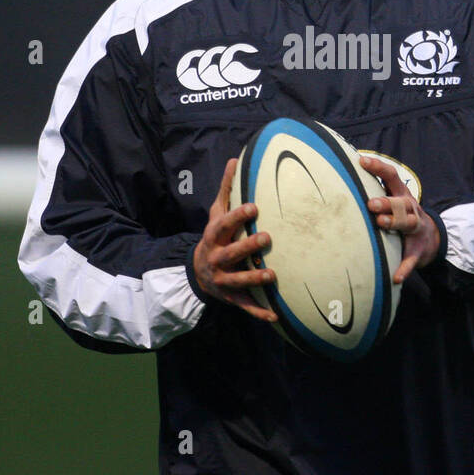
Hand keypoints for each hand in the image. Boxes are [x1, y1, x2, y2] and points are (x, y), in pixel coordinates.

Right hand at [192, 158, 276, 321]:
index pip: (224, 224)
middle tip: (267, 237)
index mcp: (214, 237)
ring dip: (254, 278)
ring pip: (238, 281)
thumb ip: (226, 189)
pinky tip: (276, 316)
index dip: (237, 216)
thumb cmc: (215, 237)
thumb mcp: (216, 214)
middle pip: (231, 253)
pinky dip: (259, 312)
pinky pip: (245, 306)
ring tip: (272, 275)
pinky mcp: (231, 297)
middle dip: (247, 247)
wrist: (198, 272)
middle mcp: (216, 259)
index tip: (254, 206)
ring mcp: (223, 280)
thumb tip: (235, 158)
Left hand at [360, 154, 439, 284]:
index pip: (392, 176)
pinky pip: (411, 259)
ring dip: (395, 223)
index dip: (378, 168)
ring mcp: (416, 229)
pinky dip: (404, 268)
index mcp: (402, 195)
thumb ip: (374, 191)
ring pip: (408, 223)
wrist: (430, 240)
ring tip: (381, 224)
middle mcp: (411, 209)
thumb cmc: (401, 215)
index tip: (362, 161)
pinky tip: (395, 277)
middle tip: (370, 203)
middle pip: (400, 202)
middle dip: (387, 202)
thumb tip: (343, 175)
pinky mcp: (417, 251)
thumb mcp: (393, 201)